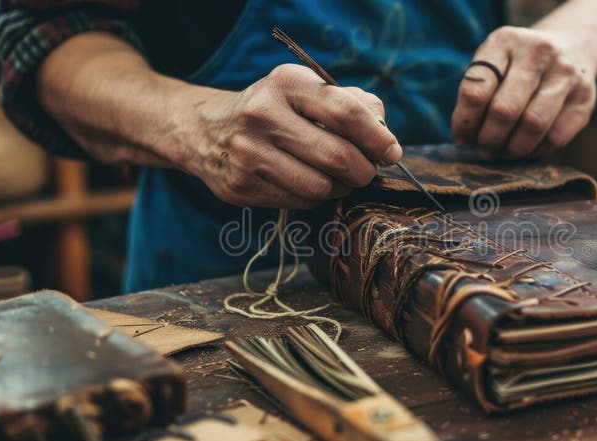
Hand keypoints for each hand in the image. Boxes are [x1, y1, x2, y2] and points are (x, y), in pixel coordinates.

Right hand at [178, 64, 401, 208]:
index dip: (377, 137)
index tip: (391, 152)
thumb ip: (350, 103)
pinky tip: (308, 182)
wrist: (204, 129)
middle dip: (364, 170)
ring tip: (338, 177)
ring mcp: (249, 153)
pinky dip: (316, 197)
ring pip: (321, 186)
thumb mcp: (304, 90)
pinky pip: (301, 201)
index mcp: (286, 83)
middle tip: (368, 170)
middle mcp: (263, 115)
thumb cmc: (273, 109)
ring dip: (341, 187)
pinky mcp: (242, 186)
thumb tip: (385, 135)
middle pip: (337, 156)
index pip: (345, 112)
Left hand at [451, 26, 596, 158]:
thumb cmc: (519, 65)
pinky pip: (556, 138)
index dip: (465, 123)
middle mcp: (538, 52)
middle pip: (504, 111)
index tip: (462, 139)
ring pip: (533, 126)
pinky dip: (537, 151)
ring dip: (513, 149)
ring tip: (504, 152)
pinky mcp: (585, 98)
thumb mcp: (494, 63)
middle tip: (484, 150)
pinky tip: (528, 148)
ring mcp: (566, 74)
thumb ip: (476, 93)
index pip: (476, 90)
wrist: (571, 49)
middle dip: (489, 139)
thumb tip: (464, 139)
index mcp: (506, 41)